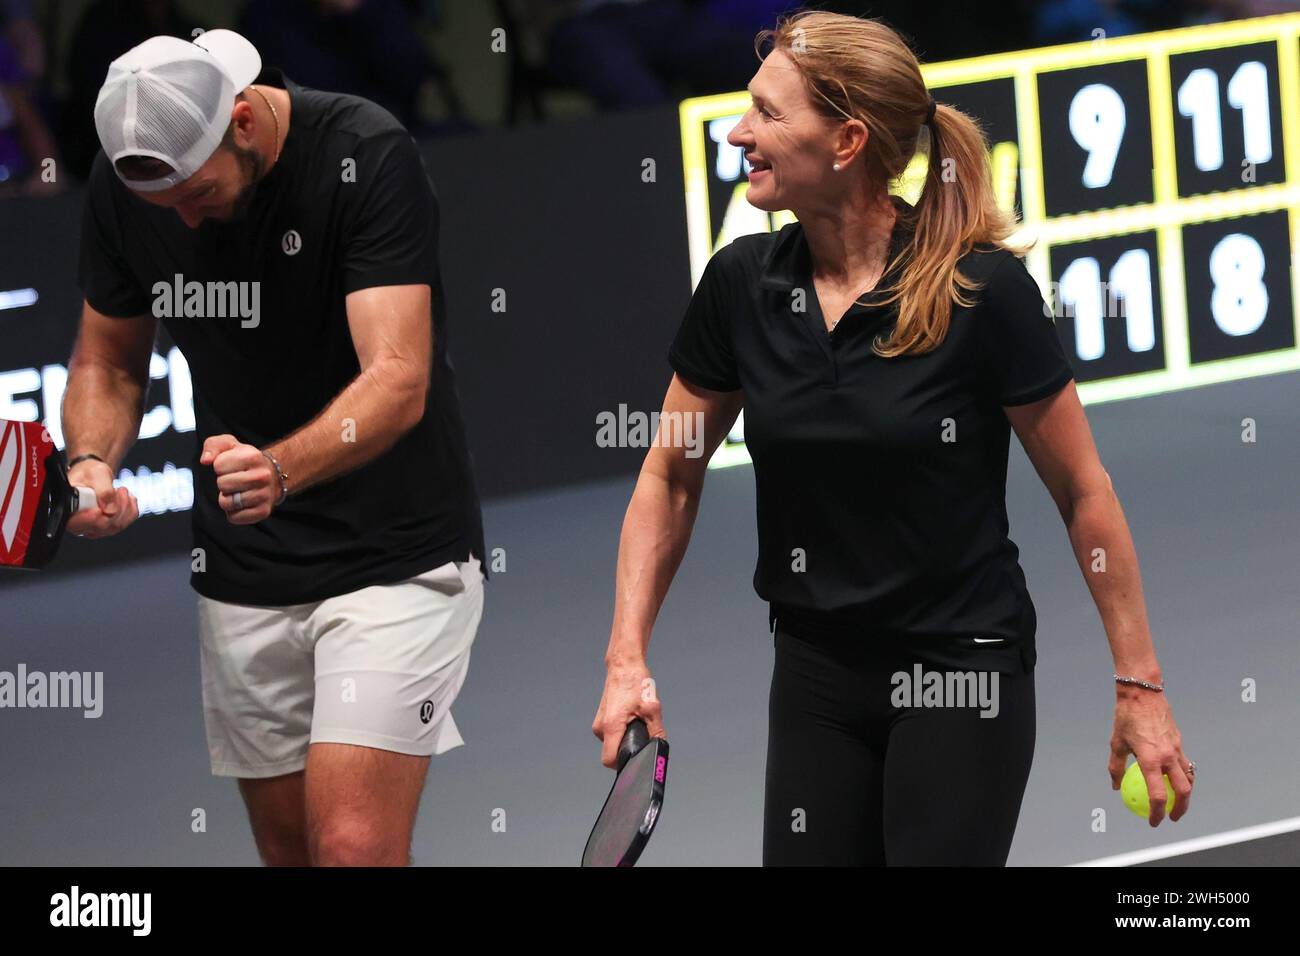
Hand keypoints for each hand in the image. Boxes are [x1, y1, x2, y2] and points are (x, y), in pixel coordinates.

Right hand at [65, 458, 138, 538]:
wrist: (94, 476)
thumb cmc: (89, 474)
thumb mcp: (96, 474)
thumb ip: (103, 491)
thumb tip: (110, 510)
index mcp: (68, 510)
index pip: (77, 524)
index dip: (91, 519)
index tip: (100, 509)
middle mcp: (79, 524)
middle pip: (102, 526)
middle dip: (116, 506)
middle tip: (119, 490)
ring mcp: (95, 528)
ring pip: (116, 526)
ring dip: (125, 506)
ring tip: (121, 490)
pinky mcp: (108, 527)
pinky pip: (126, 522)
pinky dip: (131, 509)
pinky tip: (126, 498)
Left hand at [200, 434, 277, 524]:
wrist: (273, 476)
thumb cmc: (245, 460)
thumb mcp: (229, 445)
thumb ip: (213, 446)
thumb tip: (205, 460)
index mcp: (253, 456)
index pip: (218, 466)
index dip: (220, 466)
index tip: (230, 466)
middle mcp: (262, 476)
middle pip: (222, 484)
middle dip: (223, 483)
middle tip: (233, 480)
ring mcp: (265, 495)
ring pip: (227, 503)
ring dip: (227, 498)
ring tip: (237, 491)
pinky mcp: (263, 511)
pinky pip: (234, 517)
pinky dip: (233, 512)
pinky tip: (241, 503)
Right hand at [592, 657, 664, 769]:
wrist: (624, 665)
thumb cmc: (635, 682)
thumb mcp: (652, 708)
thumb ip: (657, 732)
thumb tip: (660, 748)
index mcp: (611, 727)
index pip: (610, 760)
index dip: (624, 764)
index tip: (636, 761)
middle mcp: (600, 727)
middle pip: (612, 753)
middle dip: (629, 749)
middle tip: (643, 737)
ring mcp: (600, 723)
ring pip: (613, 743)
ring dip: (626, 739)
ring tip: (638, 723)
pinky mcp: (602, 719)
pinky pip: (612, 734)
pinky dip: (623, 732)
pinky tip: (633, 719)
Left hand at [1108, 686, 1192, 825]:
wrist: (1143, 693)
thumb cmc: (1126, 717)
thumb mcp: (1116, 743)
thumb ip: (1117, 767)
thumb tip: (1116, 786)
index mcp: (1150, 760)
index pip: (1158, 795)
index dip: (1157, 812)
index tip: (1153, 822)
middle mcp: (1168, 757)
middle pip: (1183, 791)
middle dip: (1181, 809)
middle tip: (1172, 817)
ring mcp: (1176, 749)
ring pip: (1188, 778)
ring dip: (1186, 794)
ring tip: (1178, 802)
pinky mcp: (1179, 742)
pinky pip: (1186, 764)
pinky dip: (1185, 776)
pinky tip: (1176, 779)